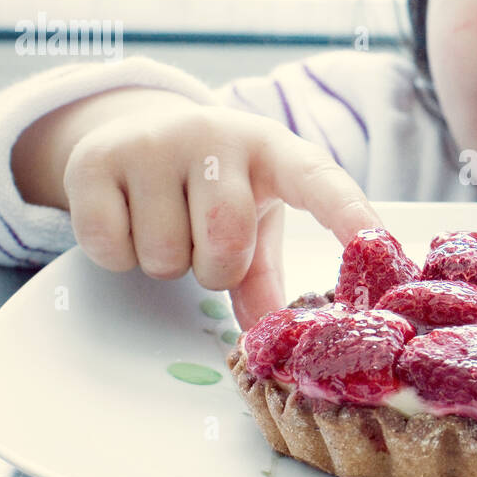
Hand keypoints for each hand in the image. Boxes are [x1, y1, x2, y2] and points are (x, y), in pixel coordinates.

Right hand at [61, 98, 380, 331]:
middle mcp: (216, 135)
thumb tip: (280, 346)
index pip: (319, 180)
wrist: (133, 131)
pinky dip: (118, 256)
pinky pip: (111, 248)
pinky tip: (126, 220)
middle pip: (226, 241)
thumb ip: (267, 279)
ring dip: (167, 263)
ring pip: (165, 255)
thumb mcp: (253, 221)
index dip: (349, 214)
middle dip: (216, 267)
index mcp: (272, 149)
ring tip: (167, 224)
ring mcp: (153, 143)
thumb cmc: (212, 187)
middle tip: (207, 244)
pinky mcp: (95, 161)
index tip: (380, 246)